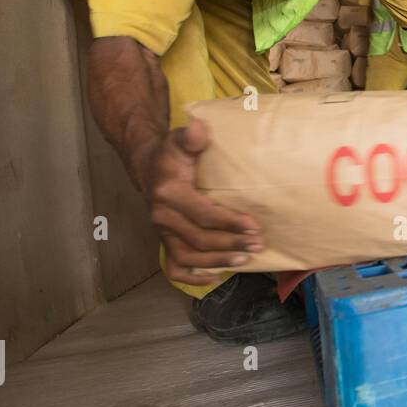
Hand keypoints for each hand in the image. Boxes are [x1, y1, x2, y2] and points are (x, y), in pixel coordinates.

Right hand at [136, 118, 264, 284]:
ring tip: (246, 260)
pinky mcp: (164, 241)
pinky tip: (215, 276)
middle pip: (199, 239)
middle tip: (258, 244)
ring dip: (218, 261)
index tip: (254, 226)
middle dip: (231, 244)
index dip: (230, 222)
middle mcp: (162, 216)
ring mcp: (162, 232)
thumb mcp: (180, 138)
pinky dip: (193, 277)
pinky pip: (174, 268)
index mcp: (169, 192)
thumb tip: (199, 129)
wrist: (148, 166)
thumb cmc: (172, 153)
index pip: (203, 214)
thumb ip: (192, 135)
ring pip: (189, 257)